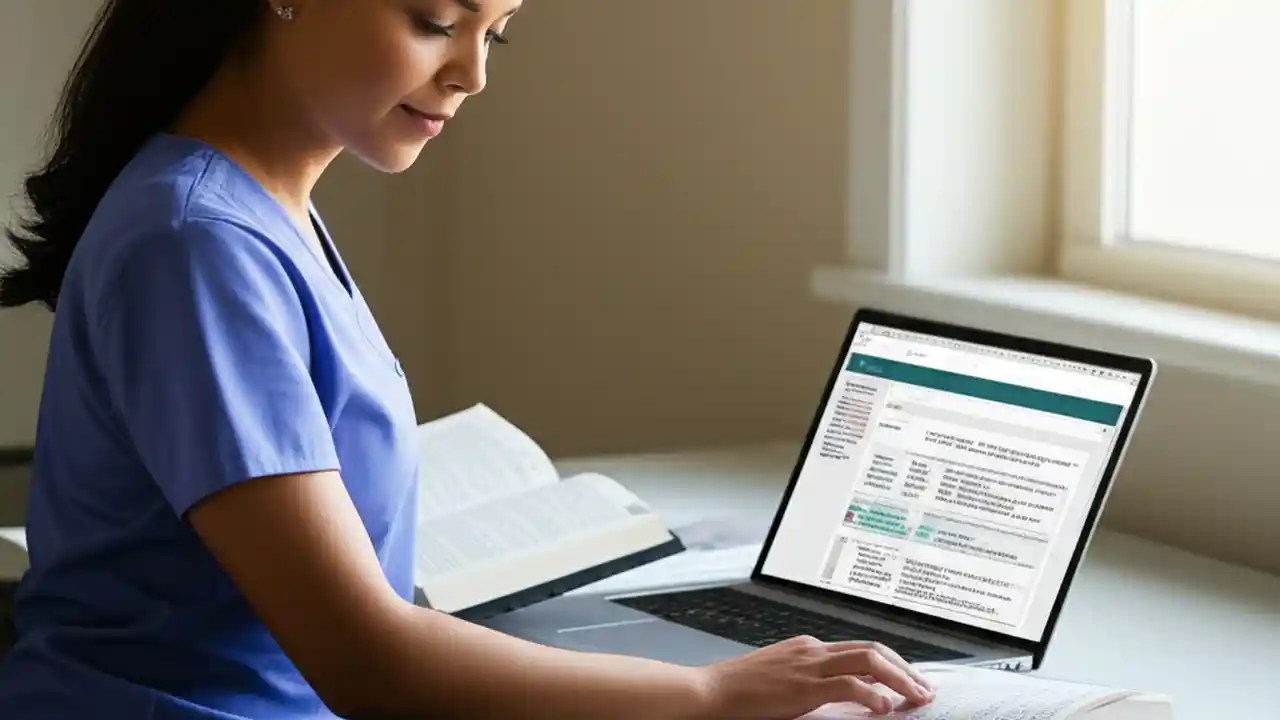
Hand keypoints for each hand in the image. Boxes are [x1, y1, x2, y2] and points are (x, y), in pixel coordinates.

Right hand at [694, 636, 934, 718]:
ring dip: (900, 678)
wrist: (710, 692)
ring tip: (917, 697)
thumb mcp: (780, 680)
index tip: (909, 681)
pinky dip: (871, 694)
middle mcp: (813, 650)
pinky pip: (847, 685)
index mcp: (809, 648)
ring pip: (868, 661)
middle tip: (925, 689)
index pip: (861, 649)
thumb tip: (844, 696)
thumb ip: (810, 683)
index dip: (892, 664)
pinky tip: (885, 708)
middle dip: (905, 669)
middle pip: (873, 649)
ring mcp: (809, 665)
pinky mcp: (803, 685)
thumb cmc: (739, 692)